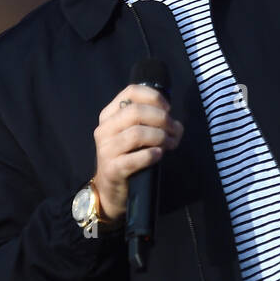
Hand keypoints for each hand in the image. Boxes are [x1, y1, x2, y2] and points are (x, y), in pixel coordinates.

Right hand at [92, 84, 183, 220]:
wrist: (111, 188)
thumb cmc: (129, 155)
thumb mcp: (136, 133)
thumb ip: (152, 121)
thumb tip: (175, 122)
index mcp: (110, 115)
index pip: (131, 92)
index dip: (154, 97)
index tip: (168, 109)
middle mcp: (104, 129)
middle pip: (136, 112)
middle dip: (162, 119)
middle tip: (175, 131)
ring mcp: (106, 149)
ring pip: (137, 134)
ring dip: (161, 137)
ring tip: (171, 144)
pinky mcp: (112, 169)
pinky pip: (136, 158)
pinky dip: (152, 155)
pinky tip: (159, 155)